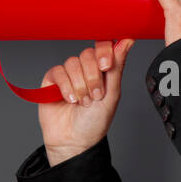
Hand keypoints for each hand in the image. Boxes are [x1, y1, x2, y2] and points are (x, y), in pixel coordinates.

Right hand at [37, 39, 135, 165]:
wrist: (74, 141)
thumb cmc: (95, 121)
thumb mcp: (112, 95)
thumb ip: (117, 66)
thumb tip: (127, 40)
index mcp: (103, 70)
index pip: (104, 46)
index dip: (104, 51)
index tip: (106, 66)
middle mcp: (86, 69)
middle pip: (88, 53)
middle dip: (93, 77)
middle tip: (95, 95)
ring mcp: (69, 73)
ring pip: (73, 62)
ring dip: (80, 85)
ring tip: (82, 102)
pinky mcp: (53, 80)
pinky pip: (58, 71)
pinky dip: (66, 87)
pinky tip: (70, 100)